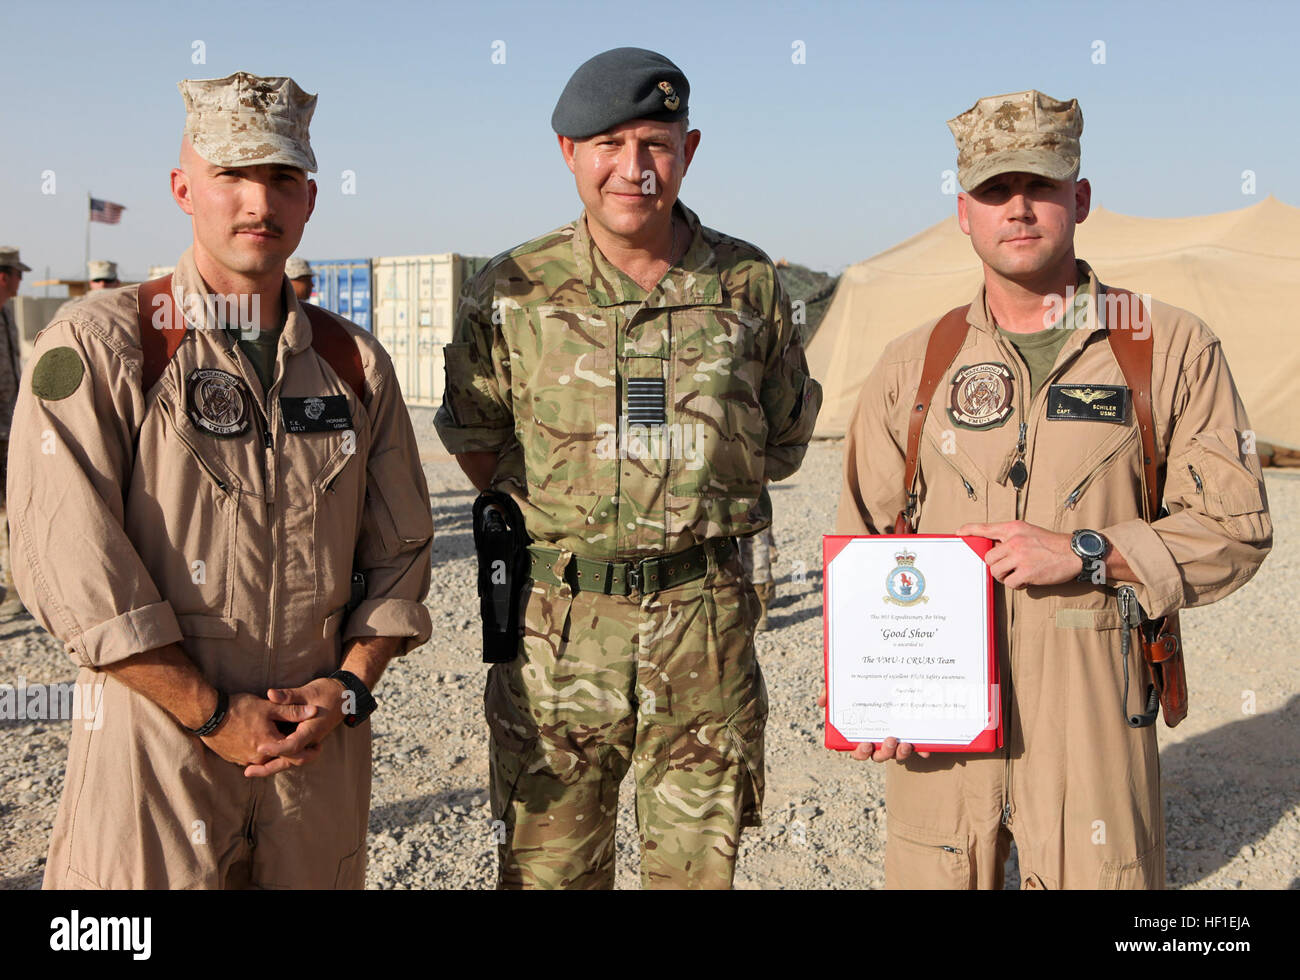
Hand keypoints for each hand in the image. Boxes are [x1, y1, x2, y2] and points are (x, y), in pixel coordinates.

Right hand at [200, 692, 319, 770]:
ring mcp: (245, 760)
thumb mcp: (268, 707)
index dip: (309, 750)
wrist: (207, 715)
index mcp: (269, 746)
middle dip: (294, 752)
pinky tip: (265, 741)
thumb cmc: (239, 709)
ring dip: (278, 753)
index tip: (318, 745)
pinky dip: (263, 752)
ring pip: (267, 759)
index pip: (296, 755)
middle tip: (307, 745)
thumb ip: (292, 711)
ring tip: (286, 741)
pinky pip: (254, 758)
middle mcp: (258, 758)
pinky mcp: (234, 758)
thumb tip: (314, 711)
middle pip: (282, 759)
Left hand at [242, 678, 349, 776]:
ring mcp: (309, 742)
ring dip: (272, 766)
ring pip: (291, 760)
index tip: (260, 747)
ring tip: (251, 770)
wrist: (345, 696)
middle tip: (248, 772)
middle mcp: (311, 740)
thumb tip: (270, 694)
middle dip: (270, 767)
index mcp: (312, 729)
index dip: (276, 748)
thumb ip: (288, 696)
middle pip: (291, 761)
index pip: (293, 745)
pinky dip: (278, 759)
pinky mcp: (306, 740)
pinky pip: (292, 755)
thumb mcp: (307, 691)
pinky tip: (262, 759)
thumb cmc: (327, 692)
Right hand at [817, 685, 929, 760]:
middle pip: (879, 756)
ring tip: (904, 743)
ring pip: (898, 754)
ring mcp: (897, 739)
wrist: (895, 676)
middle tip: (888, 740)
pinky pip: (919, 748)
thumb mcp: (848, 686)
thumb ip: (832, 692)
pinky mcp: (914, 736)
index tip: (865, 744)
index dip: (860, 752)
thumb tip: (822, 702)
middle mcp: (879, 740)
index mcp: (862, 733)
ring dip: (900, 753)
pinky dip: (922, 751)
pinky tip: (926, 750)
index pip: (858, 750)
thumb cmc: (865, 687)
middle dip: (883, 753)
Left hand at [957, 520, 1082, 587]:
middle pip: (989, 557)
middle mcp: (1015, 540)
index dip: (970, 530)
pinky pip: (1010, 583)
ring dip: (1004, 576)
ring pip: (996, 571)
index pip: (986, 527)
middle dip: (996, 565)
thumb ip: (1011, 538)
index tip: (959, 533)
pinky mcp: (1027, 571)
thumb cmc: (1051, 544)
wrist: (1074, 553)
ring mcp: (1020, 556)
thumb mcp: (1029, 532)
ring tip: (1018, 574)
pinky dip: (1017, 584)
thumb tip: (993, 548)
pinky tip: (1027, 579)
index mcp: (1014, 529)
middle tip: (1008, 568)